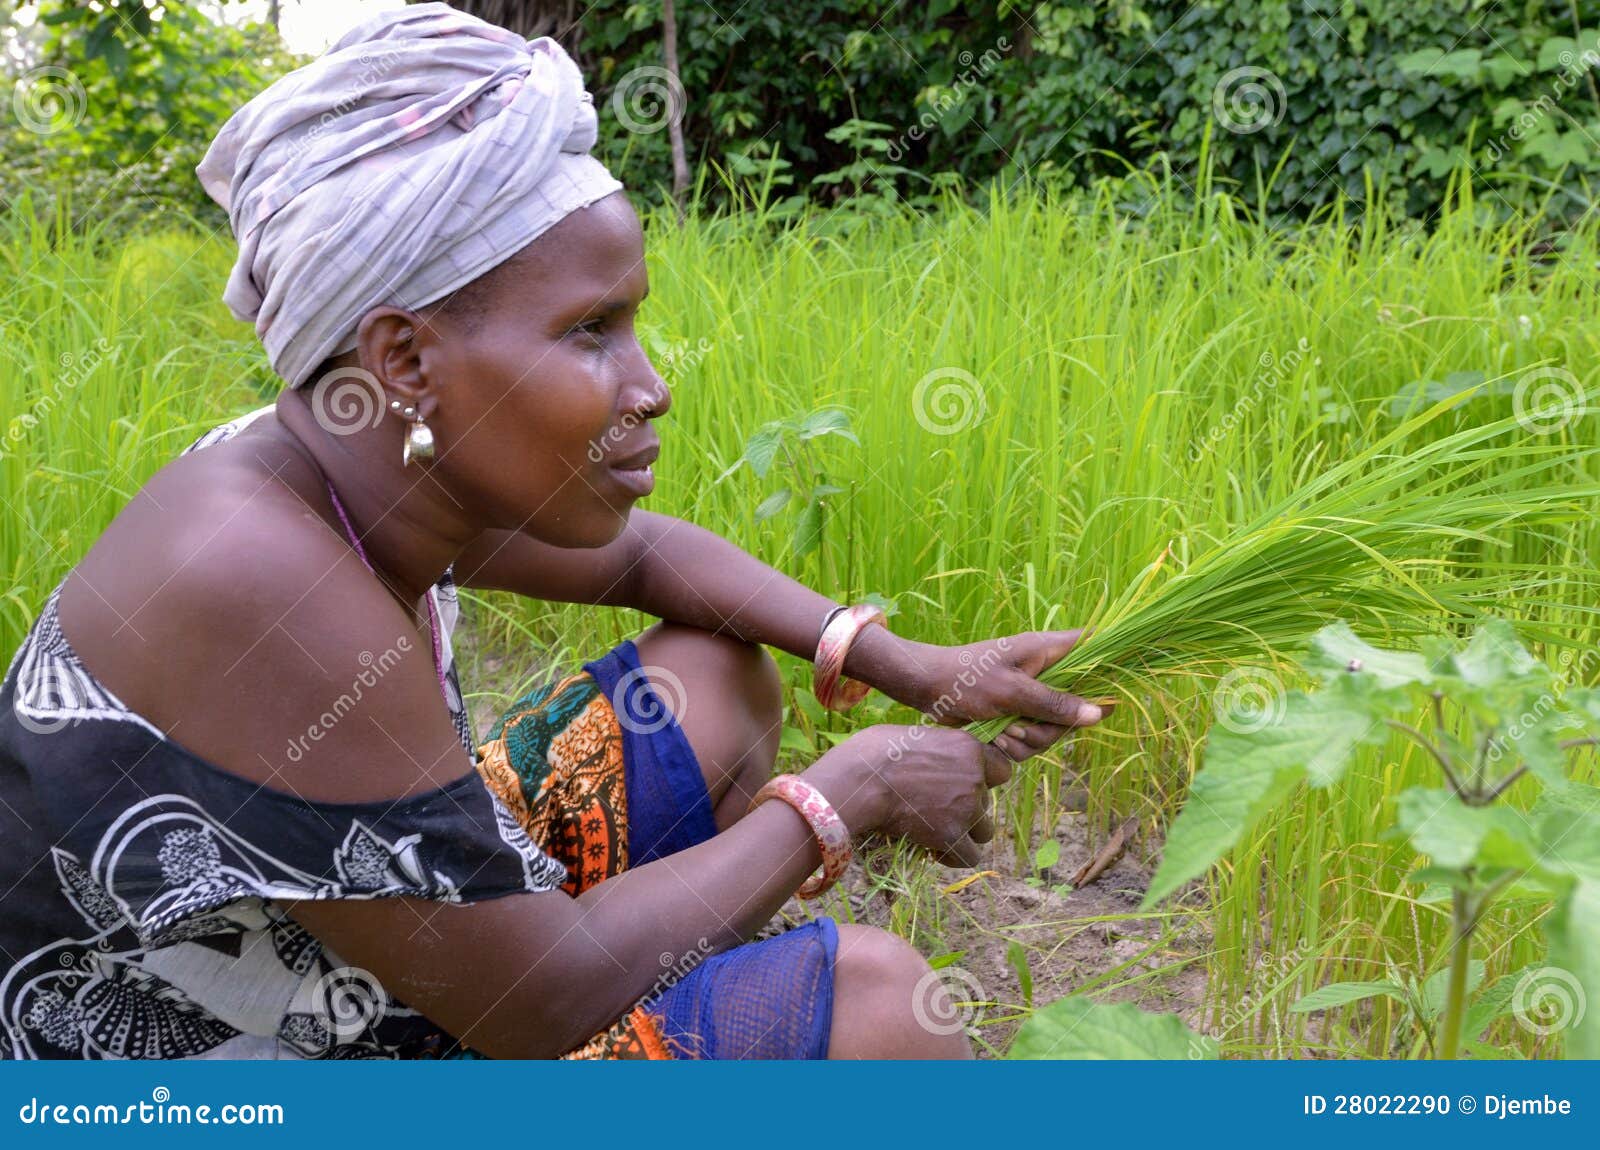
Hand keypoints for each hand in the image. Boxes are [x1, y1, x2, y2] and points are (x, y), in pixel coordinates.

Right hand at [801, 724, 1013, 866]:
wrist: (860, 781)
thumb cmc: (875, 752)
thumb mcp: (915, 736)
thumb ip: (939, 749)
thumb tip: (938, 756)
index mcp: (968, 747)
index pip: (1001, 769)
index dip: (984, 779)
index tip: (962, 784)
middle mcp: (975, 777)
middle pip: (988, 802)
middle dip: (966, 807)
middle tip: (935, 807)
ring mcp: (966, 808)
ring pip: (984, 831)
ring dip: (964, 833)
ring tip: (936, 830)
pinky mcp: (952, 835)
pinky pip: (970, 856)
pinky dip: (953, 856)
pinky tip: (934, 850)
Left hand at [853, 628, 1105, 761]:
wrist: (926, 690)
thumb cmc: (966, 679)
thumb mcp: (1012, 692)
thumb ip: (1054, 703)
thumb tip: (1099, 713)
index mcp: (1048, 650)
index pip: (1096, 646)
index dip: (1114, 662)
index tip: (1122, 686)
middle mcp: (1046, 673)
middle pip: (1079, 706)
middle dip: (1053, 727)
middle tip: (1025, 725)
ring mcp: (1032, 697)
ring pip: (1056, 730)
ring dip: (1030, 739)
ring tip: (1004, 731)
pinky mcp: (1018, 717)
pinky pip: (1034, 742)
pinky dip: (1016, 745)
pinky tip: (996, 738)